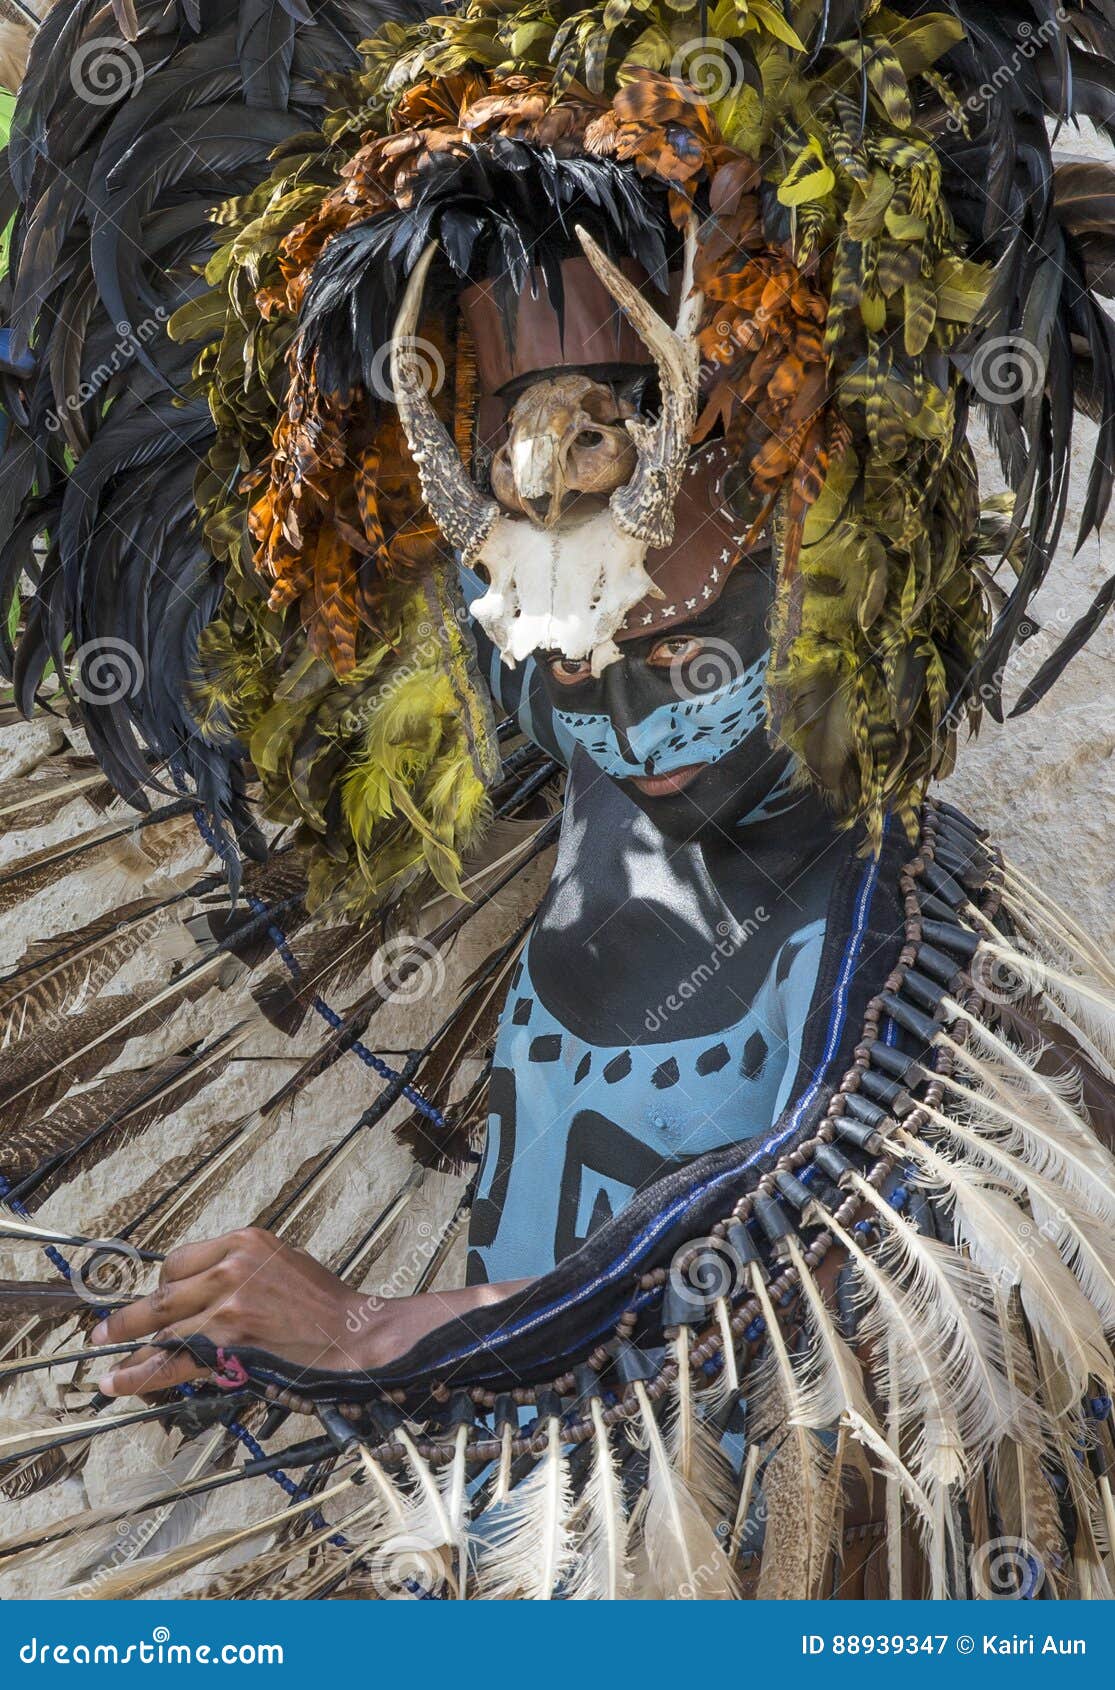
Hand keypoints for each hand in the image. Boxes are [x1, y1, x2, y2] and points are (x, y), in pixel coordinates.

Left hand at [90, 1228, 369, 1397]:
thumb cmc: (327, 1306)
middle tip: (101, 1330)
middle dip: (129, 1317)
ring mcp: (229, 1304)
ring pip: (163, 1328)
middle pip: (164, 1292)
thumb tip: (206, 1293)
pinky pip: (174, 1359)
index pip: (181, 1260)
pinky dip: (141, 1373)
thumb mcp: (284, 1265)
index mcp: (247, 1242)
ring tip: (106, 1363)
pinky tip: (119, 1382)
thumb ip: (243, 1271)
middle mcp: (233, 1266)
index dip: (163, 1285)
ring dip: (129, 1349)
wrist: (356, 1337)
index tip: (152, 1300)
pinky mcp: (229, 1340)